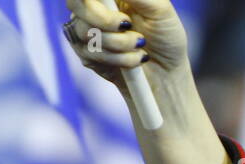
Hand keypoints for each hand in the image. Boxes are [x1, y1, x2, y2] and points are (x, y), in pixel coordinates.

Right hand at [63, 0, 188, 93]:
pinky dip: (120, 59)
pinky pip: (93, 53)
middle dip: (105, 19)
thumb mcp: (159, 8)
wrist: (168, 74)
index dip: (90, 0)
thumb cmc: (166, 37)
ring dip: (121, 43)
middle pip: (76, 4)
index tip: (120, 18)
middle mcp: (92, 8)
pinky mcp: (87, 55)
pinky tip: (135, 60)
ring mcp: (87, 31)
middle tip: (127, 25)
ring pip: (87, 31)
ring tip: (140, 45)